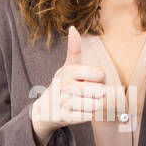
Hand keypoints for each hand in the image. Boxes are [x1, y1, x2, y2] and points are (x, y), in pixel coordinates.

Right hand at [31, 25, 106, 139]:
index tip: (90, 81)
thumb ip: (74, 49)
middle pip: (100, 91)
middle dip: (98, 94)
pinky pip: (88, 116)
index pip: (101, 74)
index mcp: (69, 70)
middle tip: (86, 94)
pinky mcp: (64, 117)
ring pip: (95, 104)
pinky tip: (77, 112)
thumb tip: (73, 28)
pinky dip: (86, 115)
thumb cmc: (61, 86)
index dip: (100, 79)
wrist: (44, 110)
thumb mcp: (67, 67)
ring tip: (82, 103)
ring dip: (93, 106)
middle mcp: (64, 85)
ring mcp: (63, 102)